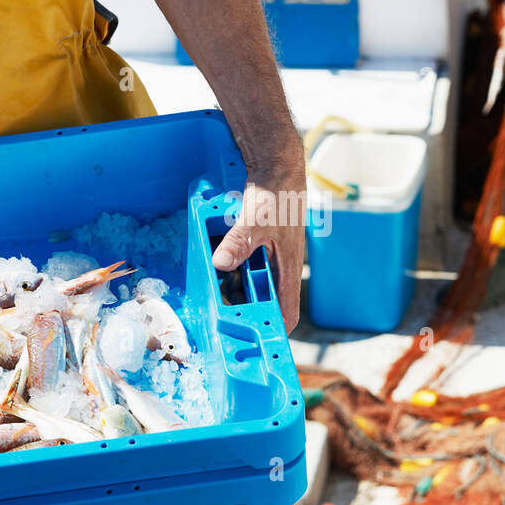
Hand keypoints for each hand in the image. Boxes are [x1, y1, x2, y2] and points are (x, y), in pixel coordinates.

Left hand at [212, 174, 305, 332]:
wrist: (279, 165)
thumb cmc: (277, 193)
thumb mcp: (255, 220)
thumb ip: (238, 243)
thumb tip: (220, 263)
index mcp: (289, 267)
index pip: (288, 312)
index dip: (275, 330)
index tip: (255, 339)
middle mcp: (283, 265)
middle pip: (266, 301)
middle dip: (245, 309)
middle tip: (222, 314)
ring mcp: (273, 255)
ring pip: (254, 283)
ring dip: (236, 289)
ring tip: (215, 291)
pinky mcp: (263, 244)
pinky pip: (248, 265)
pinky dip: (233, 268)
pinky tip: (218, 263)